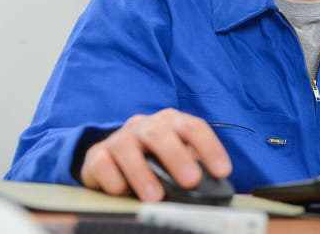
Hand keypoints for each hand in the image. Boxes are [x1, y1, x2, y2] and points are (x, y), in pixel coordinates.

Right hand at [80, 108, 231, 200]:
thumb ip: (192, 167)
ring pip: (127, 147)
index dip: (210, 147)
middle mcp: (145, 125)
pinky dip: (114, 179)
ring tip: (155, 197)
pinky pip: (102, 164)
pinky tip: (122, 193)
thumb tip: (213, 189)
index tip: (222, 171)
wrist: (112, 159)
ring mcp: (120, 137)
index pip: (193, 127)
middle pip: (161, 133)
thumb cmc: (154, 160)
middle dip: (177, 157)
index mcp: (171, 122)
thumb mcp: (176, 160)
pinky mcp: (96, 154)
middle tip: (191, 181)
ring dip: (142, 173)